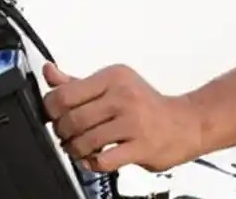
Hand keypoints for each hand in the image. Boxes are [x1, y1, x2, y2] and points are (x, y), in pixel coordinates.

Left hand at [42, 62, 204, 173]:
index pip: (64, 93)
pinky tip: (96, 158)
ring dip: (76, 150)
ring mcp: (132, 122)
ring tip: (80, 148)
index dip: (51, 110)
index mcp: (113, 77)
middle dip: (63, 132)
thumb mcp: (112, 85)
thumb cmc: (147, 105)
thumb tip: (49, 71)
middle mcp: (122, 96)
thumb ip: (78, 82)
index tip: (54, 116)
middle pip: (72, 119)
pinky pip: (103, 160)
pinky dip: (93, 163)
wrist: (186, 123)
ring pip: (85, 141)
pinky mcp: (141, 146)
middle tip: (66, 135)